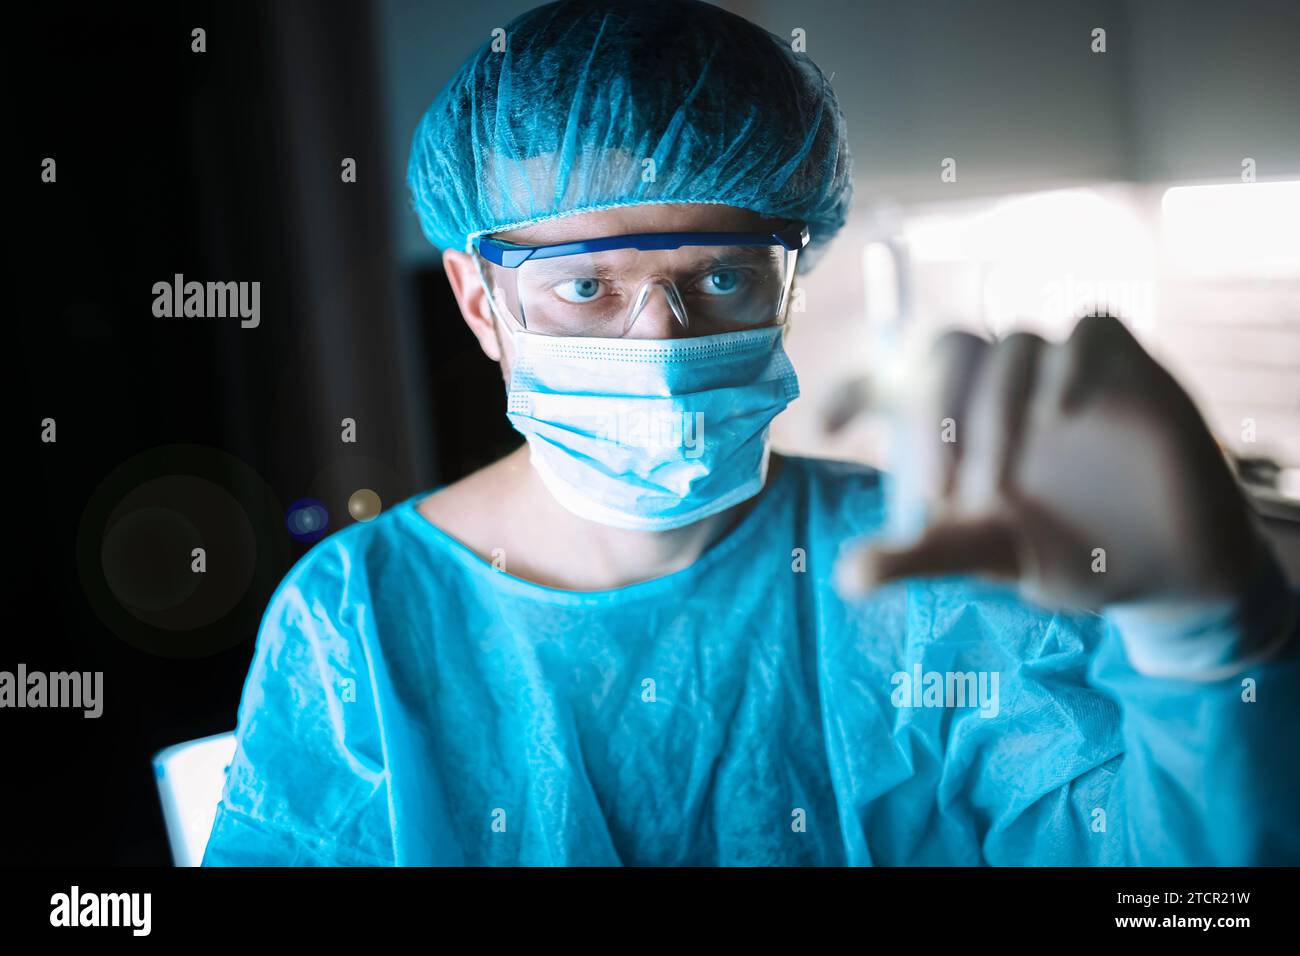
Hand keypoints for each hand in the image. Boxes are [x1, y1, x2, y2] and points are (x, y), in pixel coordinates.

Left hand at [834, 314, 1272, 611]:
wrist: (1170, 573)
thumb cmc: (1070, 557)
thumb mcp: (992, 557)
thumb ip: (926, 557)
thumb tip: (848, 578)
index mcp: (959, 423)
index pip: (896, 380)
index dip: (855, 389)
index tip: (822, 429)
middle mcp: (1003, 387)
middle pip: (951, 349)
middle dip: (936, 414)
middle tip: (942, 492)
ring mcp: (1064, 371)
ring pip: (1012, 344)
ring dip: (995, 410)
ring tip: (997, 492)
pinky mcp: (1129, 368)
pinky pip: (1093, 330)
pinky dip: (1071, 364)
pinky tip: (1062, 413)